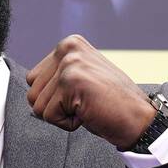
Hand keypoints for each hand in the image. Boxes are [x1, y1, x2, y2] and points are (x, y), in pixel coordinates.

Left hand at [26, 34, 155, 149]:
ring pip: (38, 106)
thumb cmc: (109, 103)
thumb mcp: (80, 77)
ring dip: (61, 115)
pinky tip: (89, 113)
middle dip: (54, 107)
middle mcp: (67, 48)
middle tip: (84, 102)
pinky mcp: (70, 82)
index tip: (80, 94)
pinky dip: (67, 123)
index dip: (54, 97)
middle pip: (32, 92)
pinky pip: (49, 116)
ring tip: (87, 106)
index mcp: (68, 44)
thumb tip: (29, 82)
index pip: (32, 80)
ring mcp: (69, 64)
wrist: (138, 119)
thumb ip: (56, 73)